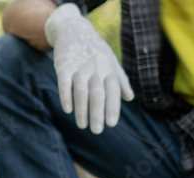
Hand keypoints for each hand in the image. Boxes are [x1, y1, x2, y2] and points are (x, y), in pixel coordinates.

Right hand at [44, 3, 133, 133]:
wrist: (73, 30)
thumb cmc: (95, 50)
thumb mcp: (111, 61)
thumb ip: (120, 80)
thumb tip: (130, 98)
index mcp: (109, 68)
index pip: (113, 91)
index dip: (112, 108)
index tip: (111, 124)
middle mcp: (96, 67)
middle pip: (98, 93)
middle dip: (98, 113)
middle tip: (97, 131)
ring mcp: (79, 66)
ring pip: (81, 91)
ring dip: (82, 110)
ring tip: (82, 126)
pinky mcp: (63, 65)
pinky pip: (65, 83)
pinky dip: (66, 97)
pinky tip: (68, 110)